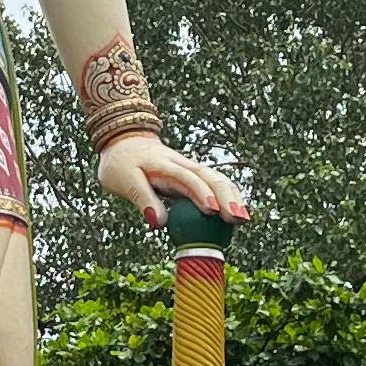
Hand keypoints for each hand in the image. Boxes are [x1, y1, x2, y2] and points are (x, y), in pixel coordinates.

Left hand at [95, 136, 249, 233]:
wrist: (124, 142)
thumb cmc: (121, 164)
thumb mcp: (123, 180)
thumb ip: (141, 199)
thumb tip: (159, 224)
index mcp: (164, 165)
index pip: (186, 178)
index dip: (200, 193)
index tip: (212, 211)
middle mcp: (182, 165)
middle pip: (210, 177)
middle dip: (227, 197)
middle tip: (238, 219)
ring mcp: (189, 169)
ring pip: (217, 180)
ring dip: (232, 197)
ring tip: (244, 219)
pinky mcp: (192, 176)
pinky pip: (214, 185)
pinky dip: (228, 197)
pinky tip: (238, 214)